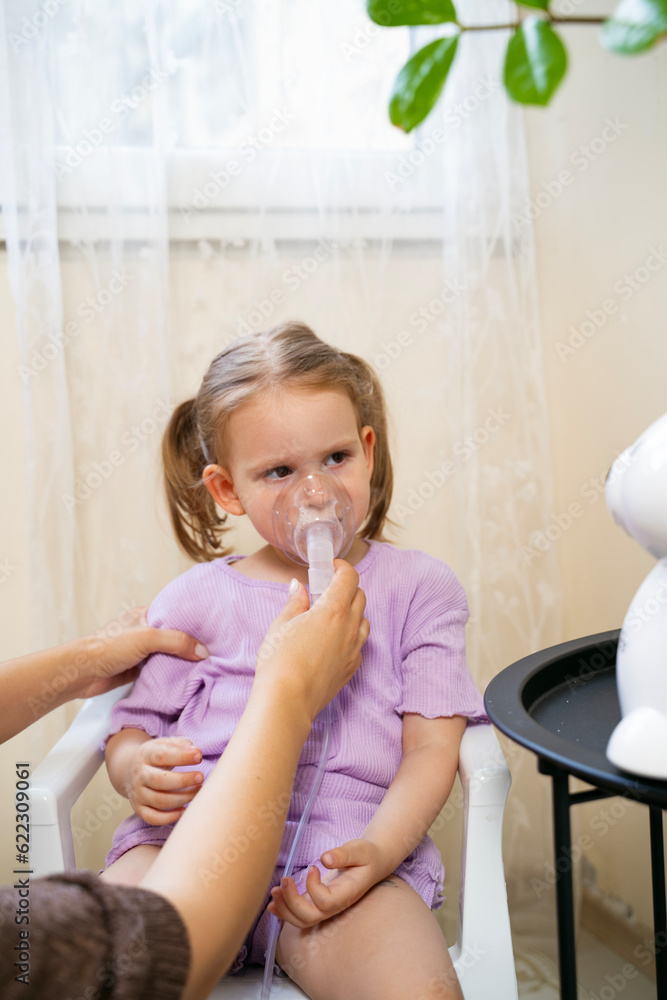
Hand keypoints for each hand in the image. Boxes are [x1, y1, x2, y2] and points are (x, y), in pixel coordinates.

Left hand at [72, 606, 208, 698]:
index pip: (175, 614)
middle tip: (216, 648)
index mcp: (146, 615)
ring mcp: (142, 652)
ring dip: (182, 661)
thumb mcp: (147, 638)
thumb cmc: (108, 647)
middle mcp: (145, 631)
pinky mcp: (138, 670)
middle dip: (191, 643)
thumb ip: (176, 642)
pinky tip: (187, 678)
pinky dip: (172, 674)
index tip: (214, 626)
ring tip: (207, 664)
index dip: (193, 620)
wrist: (81, 673)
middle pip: (174, 636)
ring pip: (169, 655)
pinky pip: (161, 670)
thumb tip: (203, 652)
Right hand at [124, 736, 203, 825]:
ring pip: (159, 801)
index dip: (182, 757)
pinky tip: (184, 810)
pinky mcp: (139, 808)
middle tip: (201, 777)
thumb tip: (196, 753)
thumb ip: (182, 744)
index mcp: (146, 755)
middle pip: (159, 781)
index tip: (199, 757)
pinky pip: (153, 818)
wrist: (128, 769)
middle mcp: (140, 775)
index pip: (162, 755)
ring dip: (182, 798)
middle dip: (183, 780)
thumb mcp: (165, 743)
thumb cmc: (156, 756)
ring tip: (198, 791)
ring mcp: (138, 793)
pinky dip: (169, 818)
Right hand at [255, 560, 369, 724]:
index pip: (350, 578)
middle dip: (346, 588)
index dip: (342, 567)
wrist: (287, 701)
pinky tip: (332, 641)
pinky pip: (359, 644)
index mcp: (333, 610)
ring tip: (330, 617)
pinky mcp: (352, 668)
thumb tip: (298, 587)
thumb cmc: (279, 661)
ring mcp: (354, 649)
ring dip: (352, 612)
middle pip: (360, 596)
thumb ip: (295, 602)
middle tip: (326, 591)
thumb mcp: (281, 624)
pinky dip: (351, 636)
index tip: (331, 567)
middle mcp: (350, 627)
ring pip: (364, 621)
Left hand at [266, 838, 385, 927]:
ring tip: (274, 891)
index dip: (314, 887)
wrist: (373, 863)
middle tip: (283, 880)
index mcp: (347, 894)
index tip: (313, 867)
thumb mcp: (360, 850)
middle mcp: (336, 905)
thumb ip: (344, 854)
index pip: (326, 901)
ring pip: (302, 920)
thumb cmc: (366, 855)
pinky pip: (300, 916)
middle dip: (291, 902)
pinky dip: (284, 912)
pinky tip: (272, 904)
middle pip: (310, 916)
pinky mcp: (318, 903)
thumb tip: (325, 858)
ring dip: (284, 909)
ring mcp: (327, 907)